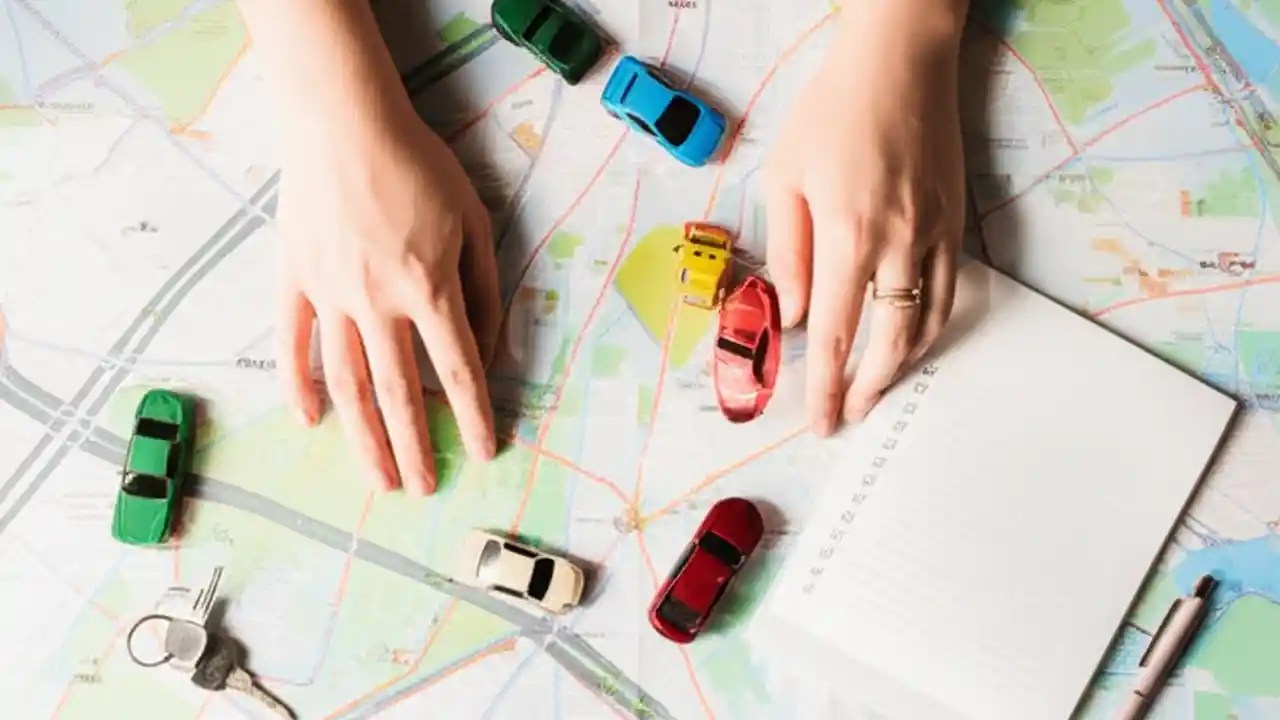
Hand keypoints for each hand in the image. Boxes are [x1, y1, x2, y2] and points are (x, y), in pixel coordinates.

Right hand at [276, 103, 500, 493]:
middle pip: (398, 393)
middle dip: (415, 447)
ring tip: (377, 480)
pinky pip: (292, 344)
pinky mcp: (293, 280)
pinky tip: (309, 421)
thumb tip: (491, 348)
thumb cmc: (418, 166)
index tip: (485, 452)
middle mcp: (378, 303)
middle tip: (423, 488)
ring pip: (344, 383)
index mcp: (429, 288)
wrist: (344, 121)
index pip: (458, 370)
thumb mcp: (475, 222)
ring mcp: (329, 295)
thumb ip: (486, 289)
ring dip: (362, 438)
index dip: (476, 415)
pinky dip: (298, 384)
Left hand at [764, 2, 966, 435]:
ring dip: (903, 366)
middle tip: (848, 416)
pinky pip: (952, 291)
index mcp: (847, 234)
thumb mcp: (785, 177)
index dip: (826, 386)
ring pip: (928, 323)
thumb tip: (790, 314)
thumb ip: (787, 253)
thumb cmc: (832, 112)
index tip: (820, 421)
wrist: (899, 61)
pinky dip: (933, 326)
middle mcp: (897, 242)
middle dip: (867, 389)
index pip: (835, 333)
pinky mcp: (956, 221)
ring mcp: (935, 234)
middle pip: (888, 341)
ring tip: (878, 387)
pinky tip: (914, 339)